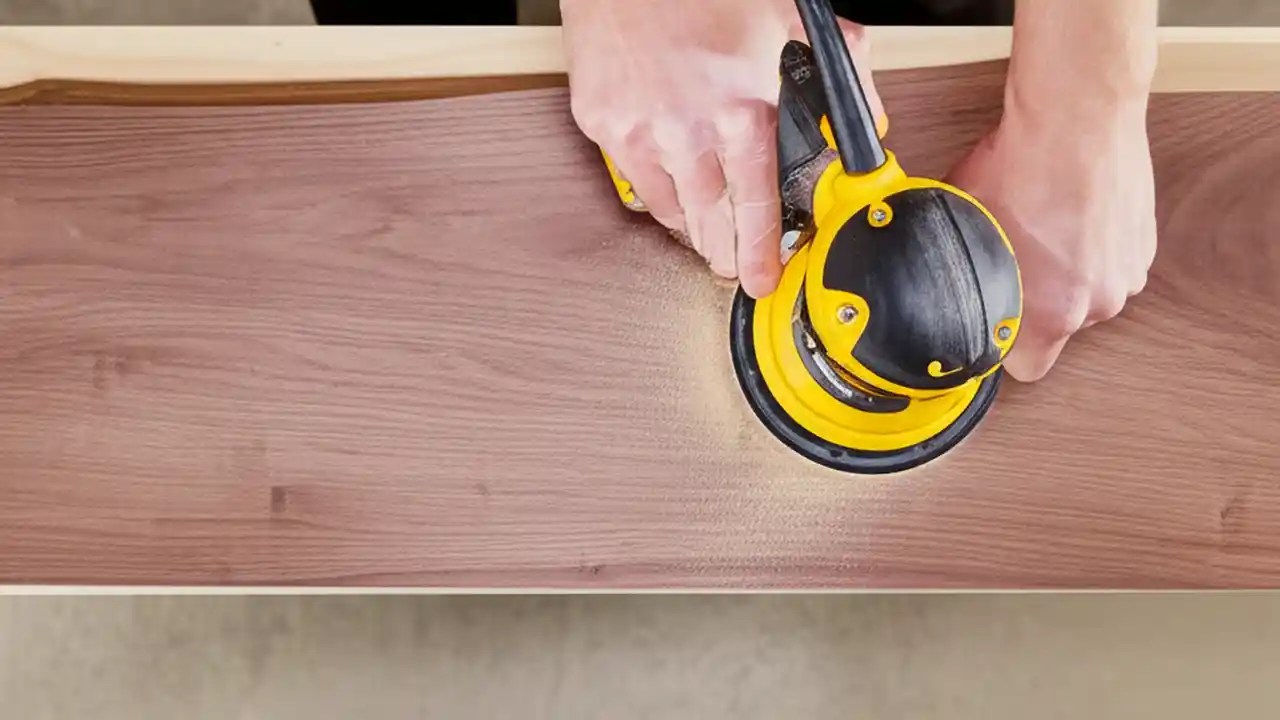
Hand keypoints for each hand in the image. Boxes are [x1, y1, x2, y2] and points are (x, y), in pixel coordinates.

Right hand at [561, 0, 882, 297]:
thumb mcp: (793, 21)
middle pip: (711, 224)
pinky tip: (674, 190)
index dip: (760, 255)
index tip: (763, 278)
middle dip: (725, 254)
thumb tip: (867, 121)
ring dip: (694, 227)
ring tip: (708, 230)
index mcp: (742, 112)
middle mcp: (689, 133)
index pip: (756, 210)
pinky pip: (636, 183)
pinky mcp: (605, 127)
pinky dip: (658, 194)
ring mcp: (641, 135)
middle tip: (733, 266)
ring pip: (672, 211)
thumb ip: (843, 74)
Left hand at [946, 96, 1156, 381]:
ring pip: (1087, 292)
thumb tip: (930, 275)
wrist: (1075, 117)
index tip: (995, 326)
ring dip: (1067, 273)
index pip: (1028, 370)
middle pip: (1059, 326)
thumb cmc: (1021, 167)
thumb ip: (955, 269)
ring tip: (1044, 230)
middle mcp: (1098, 302)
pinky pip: (1110, 261)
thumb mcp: (961, 226)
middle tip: (1015, 260)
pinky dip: (1092, 246)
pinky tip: (1070, 214)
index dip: (1007, 348)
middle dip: (1036, 302)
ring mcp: (1127, 272)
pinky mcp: (1145, 243)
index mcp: (1053, 314)